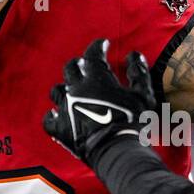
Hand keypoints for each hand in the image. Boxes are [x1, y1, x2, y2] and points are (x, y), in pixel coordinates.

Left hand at [43, 38, 155, 166]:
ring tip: (71, 89)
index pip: (93, 54)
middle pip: (70, 68)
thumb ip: (138, 72)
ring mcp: (65, 109)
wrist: (115, 149)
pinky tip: (57, 114)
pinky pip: (49, 119)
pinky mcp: (60, 128)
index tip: (104, 44)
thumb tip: (134, 55)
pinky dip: (53, 115)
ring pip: (57, 91)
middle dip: (78, 63)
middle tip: (86, 64)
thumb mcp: (143, 94)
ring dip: (65, 87)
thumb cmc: (132, 121)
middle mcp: (76, 89)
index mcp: (95, 78)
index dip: (98, 46)